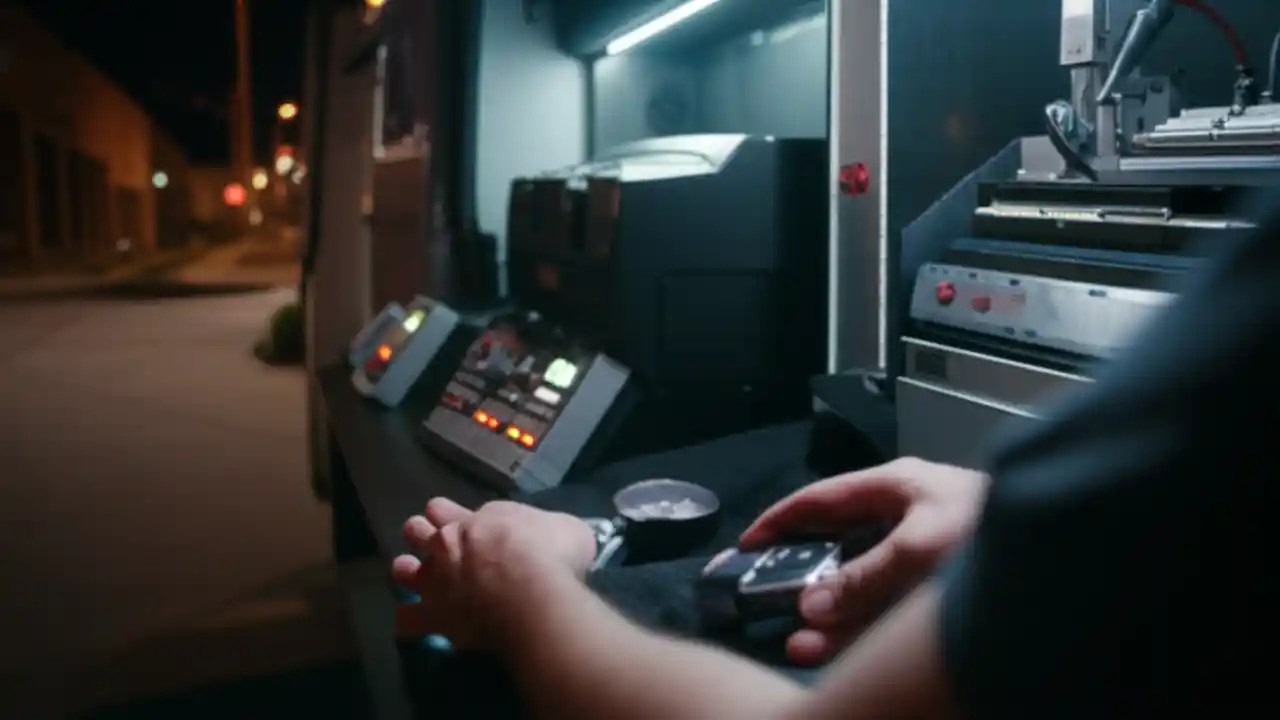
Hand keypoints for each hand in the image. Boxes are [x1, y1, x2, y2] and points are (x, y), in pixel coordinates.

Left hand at [391, 498, 596, 649]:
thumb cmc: (552, 554)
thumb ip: (550, 529)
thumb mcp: (564, 528)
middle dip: (419, 534)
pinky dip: (410, 621)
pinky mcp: (434, 616)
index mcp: (477, 521)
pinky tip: (416, 623)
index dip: (444, 513)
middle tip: (429, 543)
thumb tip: (558, 535)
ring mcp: (436, 580)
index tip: (443, 515)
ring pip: (403, 571)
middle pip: (417, 532)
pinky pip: (407, 620)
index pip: (445, 510)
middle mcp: (448, 545)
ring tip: (412, 577)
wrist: (530, 591)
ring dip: (406, 572)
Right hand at [740, 457, 987, 665]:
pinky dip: (862, 628)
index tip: (747, 545)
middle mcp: (906, 517)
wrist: (1074, 546)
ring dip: (832, 615)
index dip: (781, 520)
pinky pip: (888, 607)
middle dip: (804, 578)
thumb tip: (812, 607)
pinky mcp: (939, 585)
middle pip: (839, 545)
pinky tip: (840, 647)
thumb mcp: (923, 546)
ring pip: (862, 583)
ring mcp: (923, 552)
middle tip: (771, 604)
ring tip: (803, 644)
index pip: (823, 498)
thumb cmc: (995, 527)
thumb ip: (865, 577)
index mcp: (897, 487)